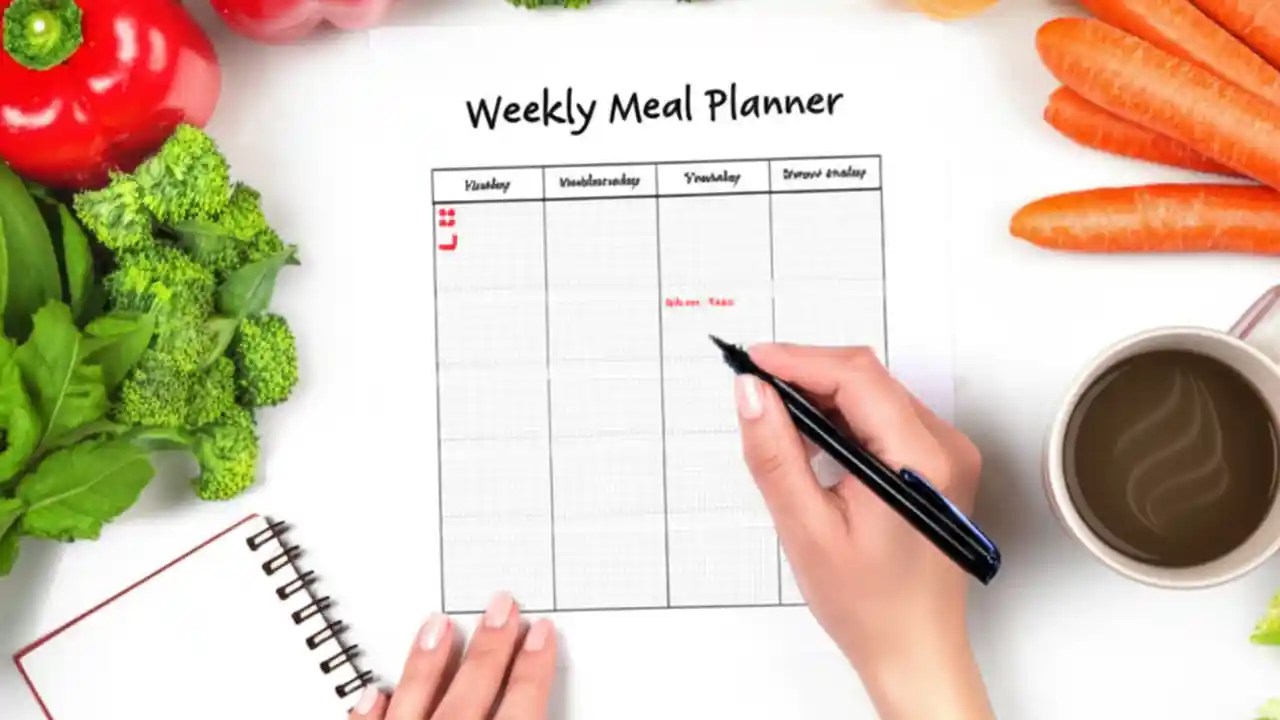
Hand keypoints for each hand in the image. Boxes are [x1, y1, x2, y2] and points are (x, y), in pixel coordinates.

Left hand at [348, 592, 556, 719]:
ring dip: (428, 661)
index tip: (541, 634)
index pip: (523, 704)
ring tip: (437, 624)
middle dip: (490, 644)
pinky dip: (372, 712)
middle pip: (472, 689)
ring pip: (416, 700)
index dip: (534, 666)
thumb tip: (548, 710)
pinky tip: (374, 691)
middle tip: (501, 607)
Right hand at [732, 344, 993, 719]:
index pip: (855, 377)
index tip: (753, 361)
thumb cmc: (871, 606)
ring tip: (777, 418)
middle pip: (868, 378)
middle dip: (806, 374)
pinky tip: (813, 439)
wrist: (913, 648)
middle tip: (754, 387)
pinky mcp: (937, 463)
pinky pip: (886, 417)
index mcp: (921, 461)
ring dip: (824, 396)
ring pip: (875, 393)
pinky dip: (845, 417)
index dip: (798, 360)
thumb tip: (753, 394)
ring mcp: (946, 454)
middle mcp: (945, 448)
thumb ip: (775, 454)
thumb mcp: (806, 529)